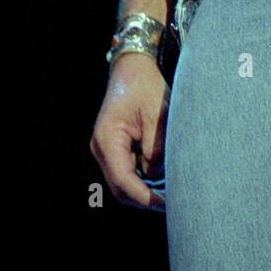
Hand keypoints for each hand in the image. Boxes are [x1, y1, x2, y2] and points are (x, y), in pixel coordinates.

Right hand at [90, 53, 169, 211]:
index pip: (123, 180)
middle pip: (119, 187)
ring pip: (121, 180)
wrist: (132, 66)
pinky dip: (141, 176)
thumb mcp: (157, 115)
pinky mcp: (113, 145)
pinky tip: (161, 176)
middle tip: (170, 203)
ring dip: (142, 188)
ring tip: (169, 191)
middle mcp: (100, 147)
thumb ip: (156, 148)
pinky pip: (125, 169)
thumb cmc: (145, 85)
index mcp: (107, 139)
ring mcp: (104, 147)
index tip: (164, 204)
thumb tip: (158, 176)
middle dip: (143, 197)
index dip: (144, 196)